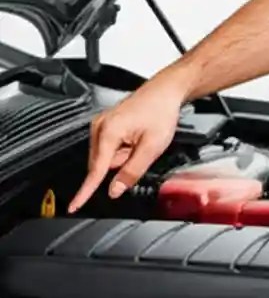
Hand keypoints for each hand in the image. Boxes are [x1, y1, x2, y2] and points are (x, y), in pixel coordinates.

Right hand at [67, 79, 184, 212]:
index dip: (85, 191)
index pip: (95, 171)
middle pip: (104, 164)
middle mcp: (100, 127)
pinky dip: (124, 148)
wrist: (165, 92)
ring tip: (141, 139)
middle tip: (142, 148)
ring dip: (124, 156)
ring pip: (108, 158)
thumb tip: (115, 190)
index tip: (74, 205)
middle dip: (123, 164)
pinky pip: (111, 148)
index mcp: (108, 132)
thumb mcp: (152, 147)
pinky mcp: (106, 126)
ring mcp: (101, 125)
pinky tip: (136, 137)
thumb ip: (132, 171)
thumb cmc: (160, 111)